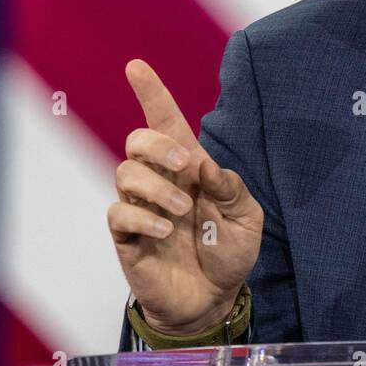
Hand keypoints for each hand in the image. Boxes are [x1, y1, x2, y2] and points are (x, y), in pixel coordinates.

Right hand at [108, 59, 263, 334]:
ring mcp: (141, 209)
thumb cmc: (230, 251)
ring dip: (155, 187)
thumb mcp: (247, 217)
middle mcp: (161, 183)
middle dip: (156, 144)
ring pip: (125, 174)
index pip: (166, 123)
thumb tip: (203, 165)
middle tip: (185, 165)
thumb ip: (231, 187)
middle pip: (136, 140)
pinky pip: (118, 214)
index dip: (152, 94)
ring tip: (182, 211)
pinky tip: (164, 230)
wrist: (215, 299)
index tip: (136, 66)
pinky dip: (141, 217)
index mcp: (190, 169)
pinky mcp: (128, 238)